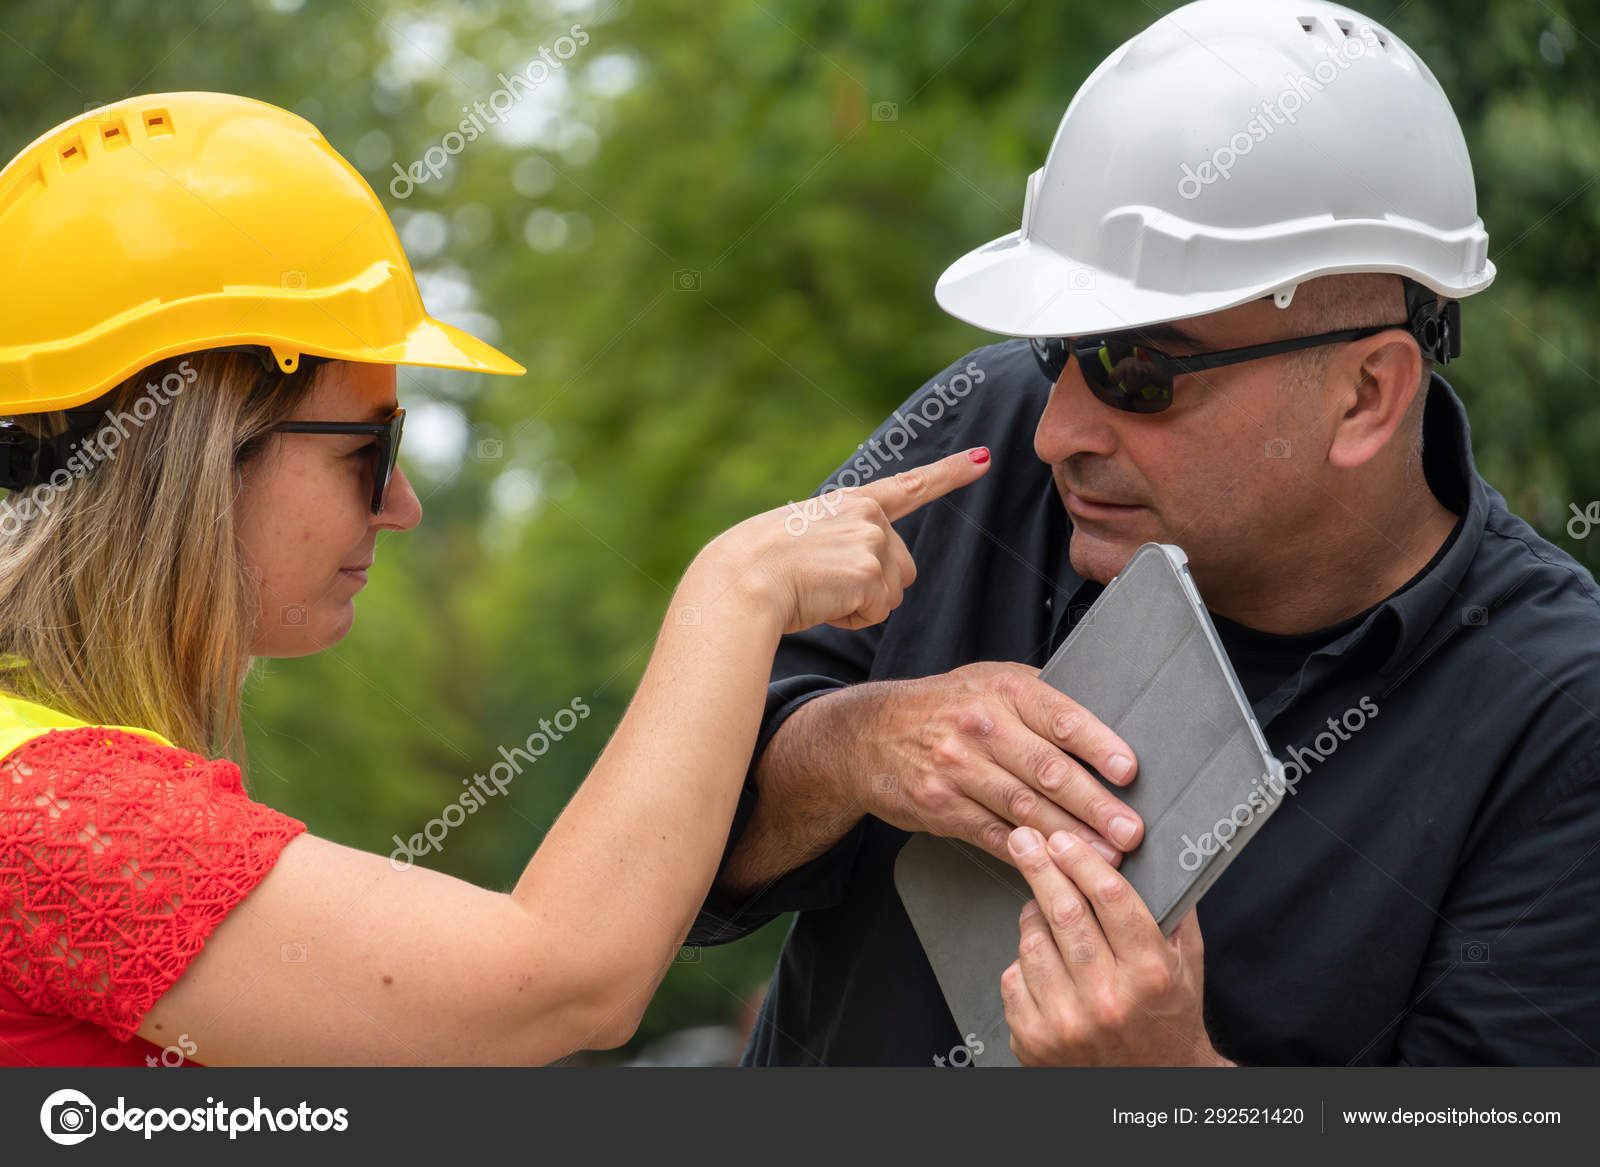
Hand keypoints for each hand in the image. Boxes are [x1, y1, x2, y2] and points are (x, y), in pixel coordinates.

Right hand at [697, 448, 990, 634]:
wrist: (741, 580)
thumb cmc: (756, 566)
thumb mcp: (801, 536)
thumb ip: (840, 540)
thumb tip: (866, 576)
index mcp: (849, 502)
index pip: (909, 485)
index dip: (950, 472)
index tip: (983, 459)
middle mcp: (867, 514)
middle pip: (902, 568)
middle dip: (871, 587)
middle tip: (822, 583)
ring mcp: (872, 541)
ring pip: (891, 594)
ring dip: (859, 604)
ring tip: (817, 590)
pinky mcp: (871, 572)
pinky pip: (876, 612)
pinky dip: (851, 618)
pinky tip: (822, 602)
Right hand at [845, 662, 1141, 863]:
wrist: (867, 734)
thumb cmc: (945, 707)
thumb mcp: (990, 682)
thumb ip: (1041, 701)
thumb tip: (1107, 730)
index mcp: (1003, 690)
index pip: (1060, 718)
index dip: (1098, 745)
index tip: (1128, 771)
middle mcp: (981, 727)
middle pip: (1047, 771)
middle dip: (1094, 805)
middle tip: (1130, 831)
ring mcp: (957, 769)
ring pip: (1025, 808)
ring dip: (1071, 837)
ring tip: (1107, 859)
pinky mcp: (942, 808)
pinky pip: (994, 834)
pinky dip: (1029, 852)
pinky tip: (1056, 865)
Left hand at [1000, 826, 1229, 1065]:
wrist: (1153, 1089)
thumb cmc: (1168, 1020)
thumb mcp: (1186, 967)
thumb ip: (1172, 913)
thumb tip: (1153, 858)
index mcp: (1149, 974)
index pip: (1110, 899)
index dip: (1082, 861)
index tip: (1063, 840)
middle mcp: (1107, 999)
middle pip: (1063, 913)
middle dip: (1040, 867)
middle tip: (1025, 840)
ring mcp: (1067, 1022)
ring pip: (1032, 942)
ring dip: (1032, 916)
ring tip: (1043, 910)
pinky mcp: (1035, 1040)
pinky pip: (1014, 976)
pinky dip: (1024, 961)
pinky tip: (1043, 962)